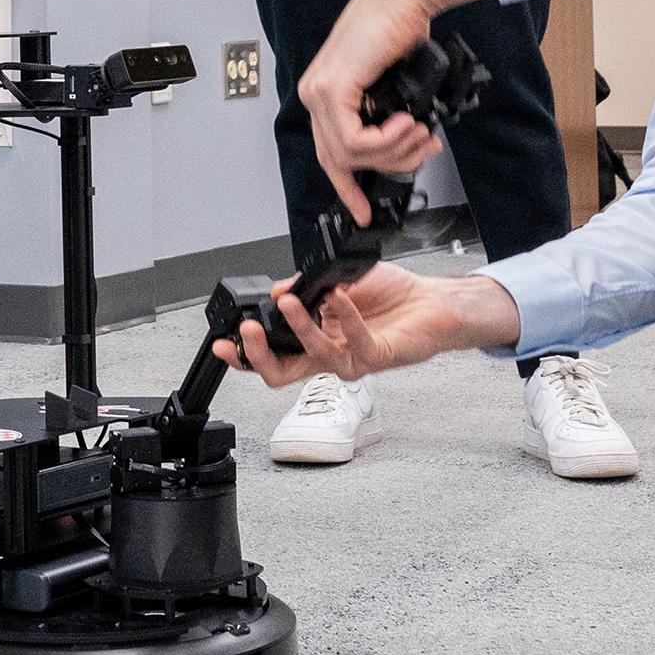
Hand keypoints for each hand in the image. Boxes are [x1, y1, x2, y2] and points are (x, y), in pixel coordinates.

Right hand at [212, 262, 516, 385]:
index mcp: (315, 339)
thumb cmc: (390, 296)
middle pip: (283, 373)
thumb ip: (307, 287)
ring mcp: (353, 359)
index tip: (223, 343)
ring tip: (292, 301)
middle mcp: (330, 355)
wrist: (431, 301)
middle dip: (259, 356)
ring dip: (299, 327)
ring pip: (315, 357)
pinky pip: (356, 341)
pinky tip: (338, 295)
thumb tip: (275, 291)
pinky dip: (344, 315)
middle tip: (248, 332)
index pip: (272, 355)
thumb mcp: (338, 281)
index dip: (244, 356)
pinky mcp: (379, 356)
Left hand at [298, 0, 442, 218]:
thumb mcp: (391, 86)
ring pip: (351, 155)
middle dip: (388, 165)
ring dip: (394, 152)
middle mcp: (315, 94)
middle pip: (341, 160)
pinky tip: (405, 123)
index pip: (329, 154)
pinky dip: (386, 140)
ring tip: (419, 133)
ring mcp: (320, 92)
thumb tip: (398, 150)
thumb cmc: (400, 29)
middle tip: (420, 151)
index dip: (347, 187)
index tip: (363, 210)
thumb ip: (384, 117)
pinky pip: (355, 141)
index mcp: (325, 94)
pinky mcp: (332, 88)